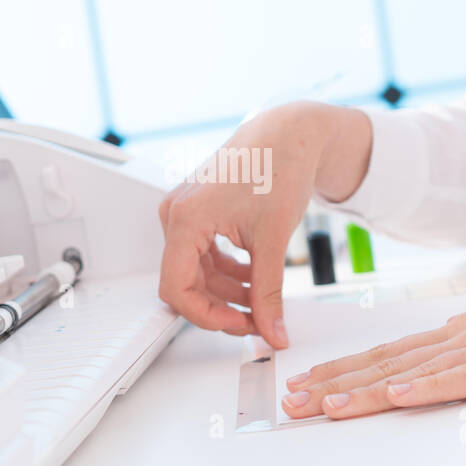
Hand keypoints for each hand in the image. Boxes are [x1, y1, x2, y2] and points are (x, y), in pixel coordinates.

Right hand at [158, 101, 371, 348]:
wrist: (289, 134)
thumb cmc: (278, 165)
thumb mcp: (274, 239)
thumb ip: (269, 292)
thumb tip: (272, 331)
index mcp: (185, 218)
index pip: (176, 289)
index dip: (207, 317)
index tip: (240, 325)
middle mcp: (177, 215)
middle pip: (185, 283)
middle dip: (221, 307)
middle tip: (257, 321)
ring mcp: (185, 213)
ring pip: (196, 273)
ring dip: (228, 293)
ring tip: (262, 302)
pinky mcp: (198, 213)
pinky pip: (204, 256)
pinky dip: (228, 273)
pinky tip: (254, 279)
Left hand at [282, 233, 465, 418]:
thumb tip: (432, 370)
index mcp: (460, 331)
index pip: (389, 354)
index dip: (343, 370)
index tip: (303, 385)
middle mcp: (465, 335)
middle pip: (388, 362)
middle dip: (335, 382)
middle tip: (289, 400)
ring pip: (416, 371)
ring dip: (366, 389)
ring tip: (323, 404)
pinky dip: (431, 388)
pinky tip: (400, 394)